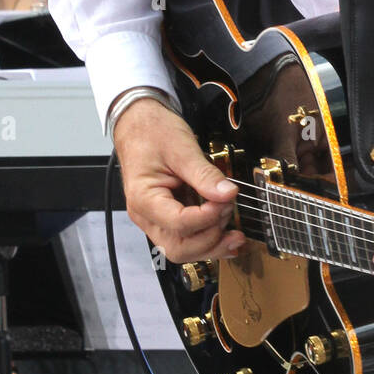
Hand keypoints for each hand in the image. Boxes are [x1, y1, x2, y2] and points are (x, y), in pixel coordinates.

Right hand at [113, 97, 242, 263]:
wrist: (138, 123)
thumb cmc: (152, 133)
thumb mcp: (182, 149)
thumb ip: (205, 175)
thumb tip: (228, 194)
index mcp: (144, 198)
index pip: (179, 223)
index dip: (208, 216)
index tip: (226, 200)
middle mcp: (146, 216)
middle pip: (178, 247)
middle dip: (210, 238)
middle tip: (229, 213)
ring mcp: (155, 219)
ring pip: (183, 249)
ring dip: (211, 246)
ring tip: (235, 235)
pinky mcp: (166, 217)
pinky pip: (186, 238)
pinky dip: (207, 241)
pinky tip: (226, 238)